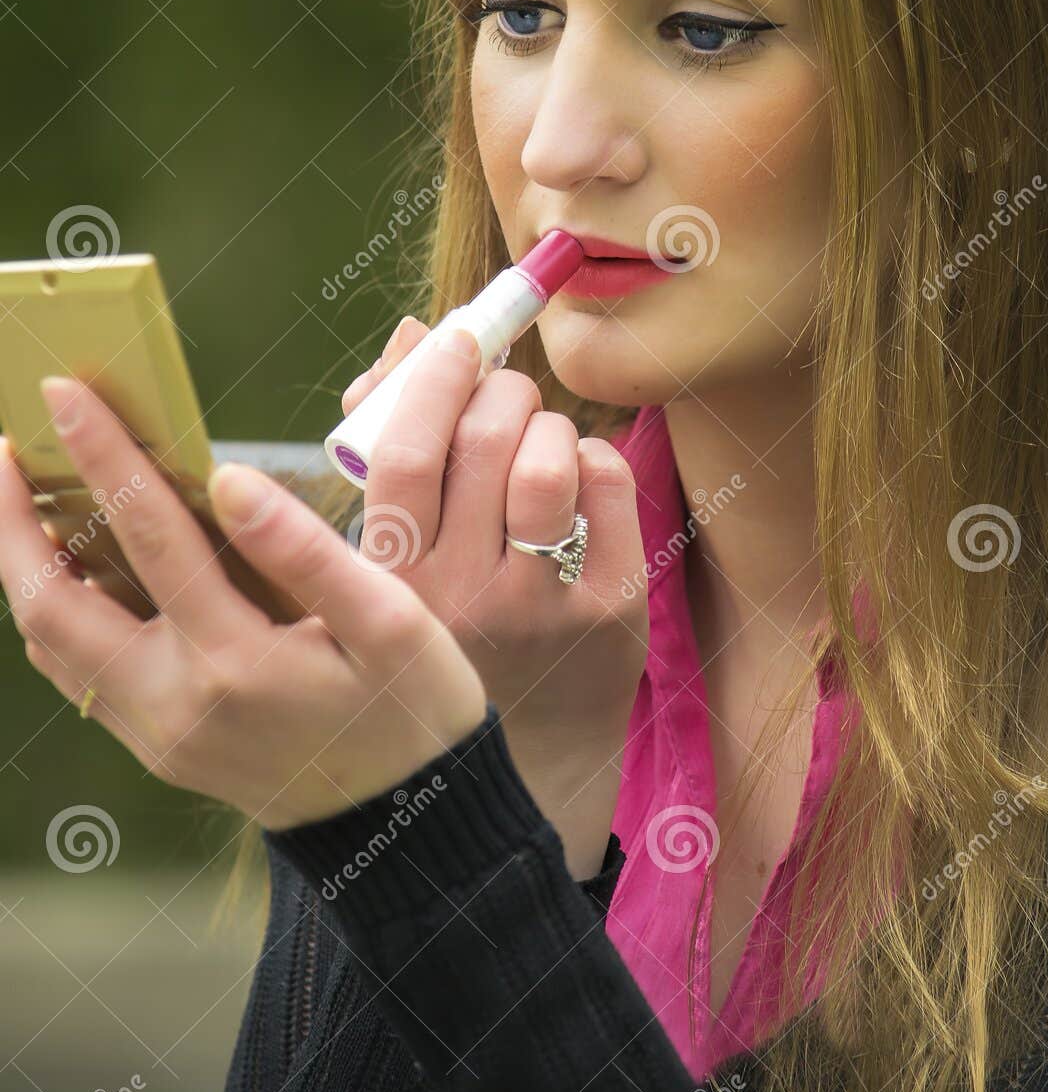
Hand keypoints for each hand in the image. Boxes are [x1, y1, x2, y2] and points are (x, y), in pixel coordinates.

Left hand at [0, 379, 486, 829]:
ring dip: (22, 570)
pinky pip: (78, 677)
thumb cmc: (412, 714)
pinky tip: (68, 572)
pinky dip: (55, 615)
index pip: (148, 533)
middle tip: (3, 447)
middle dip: (9, 522)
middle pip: (51, 605)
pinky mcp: (159, 749)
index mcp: (236, 661)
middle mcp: (176, 703)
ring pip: (51, 647)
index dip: (102, 454)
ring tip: (19, 502)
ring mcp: (158, 734)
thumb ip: (306, 550)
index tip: (64, 392)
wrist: (408, 826)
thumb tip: (228, 479)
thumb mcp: (391, 625)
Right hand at [340, 316, 649, 873]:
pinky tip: (580, 477)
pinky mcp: (611, 611)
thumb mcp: (399, 557)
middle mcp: (463, 599)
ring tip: (540, 435)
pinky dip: (595, 455)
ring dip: (549, 422)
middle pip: (483, 443)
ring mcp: (541, 608)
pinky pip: (610, 486)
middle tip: (507, 390)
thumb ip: (392, 441)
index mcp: (392, 583)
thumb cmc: (453, 628)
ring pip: (550, 461)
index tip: (456, 341)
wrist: (531, 754)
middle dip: (502, 389)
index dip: (432, 380)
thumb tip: (414, 337)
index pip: (402, 456)